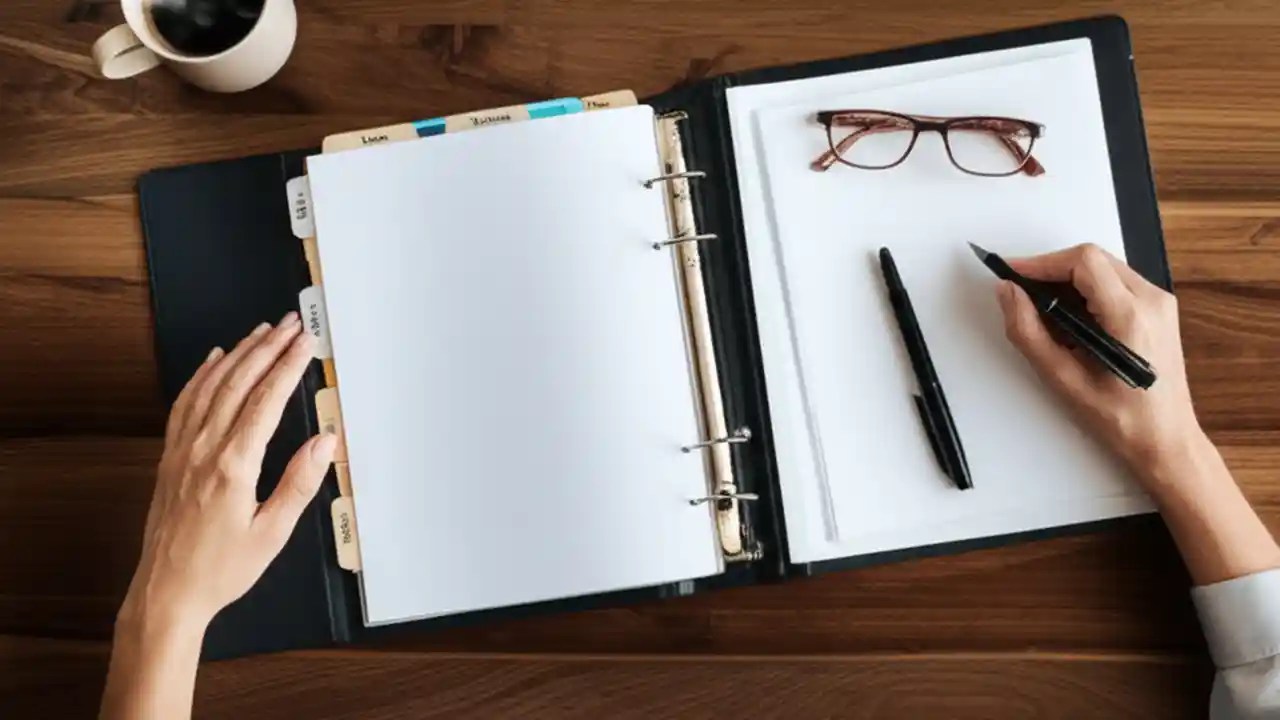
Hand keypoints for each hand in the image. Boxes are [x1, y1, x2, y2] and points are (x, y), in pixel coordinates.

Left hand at [120, 314, 335, 631]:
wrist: (167, 592)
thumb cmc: (221, 569)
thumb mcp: (273, 533)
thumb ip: (300, 483)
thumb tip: (325, 442)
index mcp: (233, 466)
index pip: (266, 402)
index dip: (288, 367)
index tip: (306, 342)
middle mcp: (203, 450)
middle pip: (239, 383)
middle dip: (267, 348)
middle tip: (291, 324)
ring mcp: (182, 451)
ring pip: (211, 387)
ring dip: (238, 354)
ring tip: (261, 331)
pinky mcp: (170, 458)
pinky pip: (185, 404)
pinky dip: (202, 376)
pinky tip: (215, 360)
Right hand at [996, 243, 1200, 485]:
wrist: (1166, 439)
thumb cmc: (1121, 419)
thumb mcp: (1063, 379)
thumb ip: (1028, 331)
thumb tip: (1008, 293)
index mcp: (1131, 317)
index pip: (1082, 262)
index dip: (1041, 262)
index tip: (1012, 274)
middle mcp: (1152, 301)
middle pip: (1092, 259)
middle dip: (1051, 271)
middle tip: (1022, 295)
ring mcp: (1160, 303)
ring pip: (1103, 268)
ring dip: (1068, 281)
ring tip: (1046, 314)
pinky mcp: (1158, 309)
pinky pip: (1115, 282)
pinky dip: (1086, 291)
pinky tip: (1073, 321)